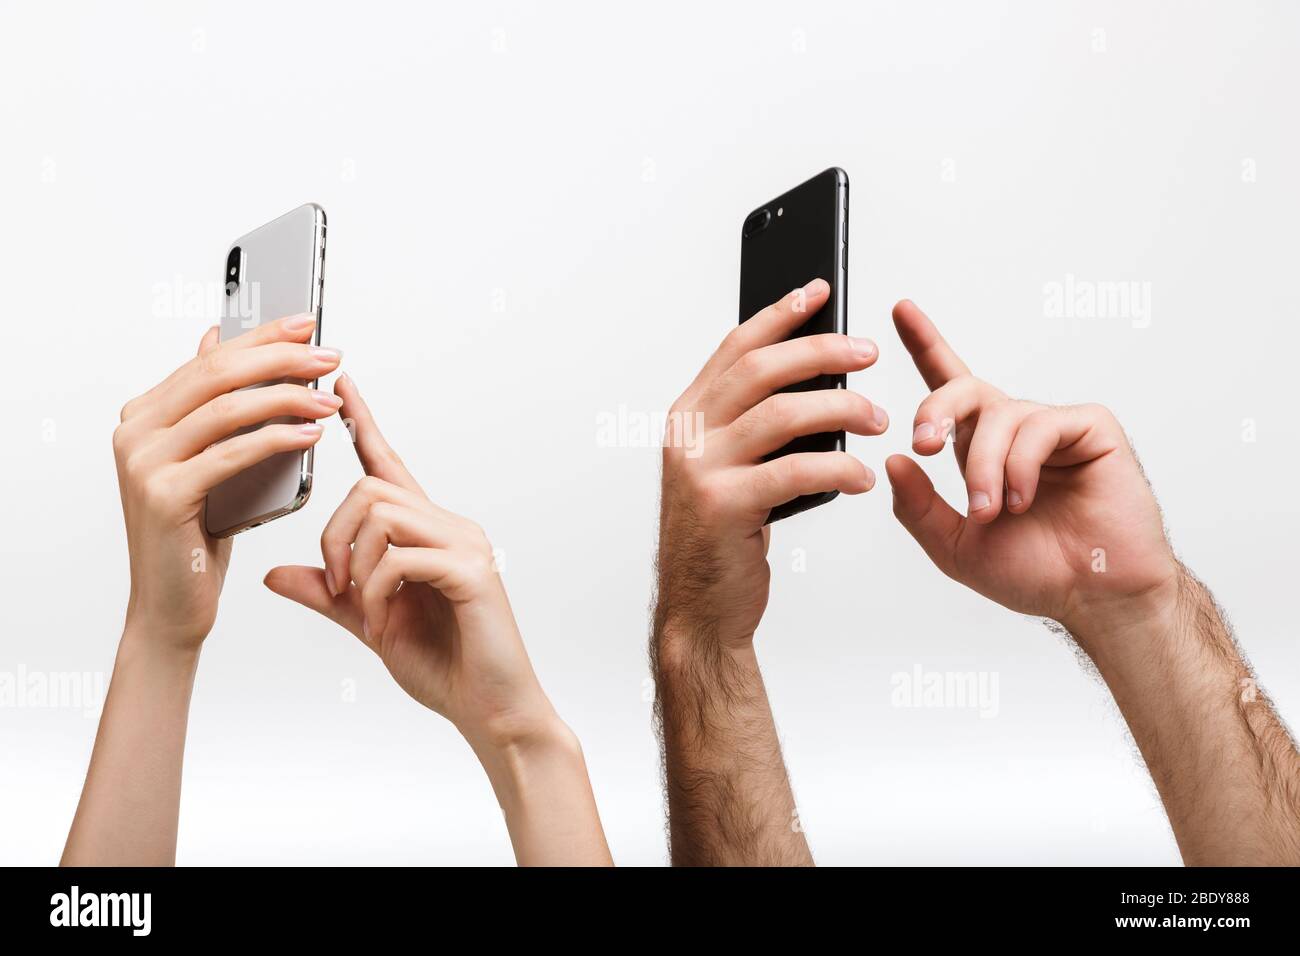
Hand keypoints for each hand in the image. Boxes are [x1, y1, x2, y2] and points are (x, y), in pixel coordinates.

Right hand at [112, 313, 340, 646]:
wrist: (173, 607)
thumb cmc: (198, 535)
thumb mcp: (207, 460)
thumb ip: (210, 405)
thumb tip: (216, 338)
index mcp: (143, 415)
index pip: (210, 358)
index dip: (262, 336)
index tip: (308, 323)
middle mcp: (134, 431)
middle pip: (218, 374)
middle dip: (281, 359)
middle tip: (329, 356)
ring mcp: (142, 462)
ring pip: (228, 409)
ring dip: (288, 397)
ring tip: (329, 398)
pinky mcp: (162, 495)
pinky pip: (233, 454)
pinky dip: (277, 439)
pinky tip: (311, 434)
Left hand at [264, 375, 557, 750]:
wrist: (491, 710)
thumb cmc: (444, 665)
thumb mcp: (368, 624)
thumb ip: (328, 594)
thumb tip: (273, 575)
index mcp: (427, 532)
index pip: (388, 466)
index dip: (363, 423)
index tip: (341, 386)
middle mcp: (450, 526)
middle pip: (371, 490)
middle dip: (335, 536)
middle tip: (336, 587)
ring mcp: (465, 545)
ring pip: (383, 515)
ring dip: (356, 565)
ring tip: (367, 610)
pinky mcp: (471, 572)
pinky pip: (403, 557)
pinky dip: (378, 594)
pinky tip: (386, 624)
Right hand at [655, 278, 885, 650]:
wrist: (700, 609)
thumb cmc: (725, 538)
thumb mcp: (732, 468)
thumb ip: (755, 426)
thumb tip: (819, 382)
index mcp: (688, 417)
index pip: (736, 347)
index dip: (780, 313)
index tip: (820, 290)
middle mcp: (687, 435)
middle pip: (760, 369)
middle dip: (821, 351)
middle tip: (869, 353)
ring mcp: (701, 469)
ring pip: (780, 413)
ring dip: (840, 409)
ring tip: (878, 418)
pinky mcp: (723, 506)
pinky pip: (793, 471)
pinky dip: (837, 468)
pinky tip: (862, 476)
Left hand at [884, 300, 1178, 635]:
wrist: (1094, 597)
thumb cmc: (1036, 572)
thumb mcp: (956, 547)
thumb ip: (918, 507)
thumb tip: (892, 460)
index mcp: (981, 451)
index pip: (949, 387)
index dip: (926, 344)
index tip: (901, 309)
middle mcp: (1014, 432)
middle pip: (963, 388)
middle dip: (935, 409)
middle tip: (925, 444)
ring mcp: (1052, 427)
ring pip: (999, 415)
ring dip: (985, 466)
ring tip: (994, 510)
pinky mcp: (1089, 428)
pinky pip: (1040, 425)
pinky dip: (1022, 464)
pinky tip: (1025, 498)